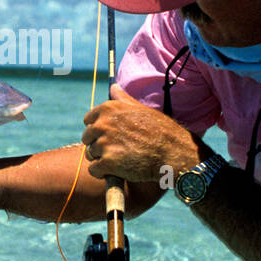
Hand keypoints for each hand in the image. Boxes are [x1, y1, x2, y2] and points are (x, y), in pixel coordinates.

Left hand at [81, 83, 200, 181]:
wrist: (173, 153)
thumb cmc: (159, 131)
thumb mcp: (141, 109)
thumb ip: (122, 99)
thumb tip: (112, 87)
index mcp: (108, 109)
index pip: (88, 120)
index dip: (98, 130)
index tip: (110, 136)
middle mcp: (103, 124)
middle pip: (87, 138)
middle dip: (98, 145)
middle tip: (118, 150)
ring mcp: (104, 144)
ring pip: (90, 154)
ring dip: (101, 159)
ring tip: (121, 160)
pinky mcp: (107, 163)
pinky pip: (93, 170)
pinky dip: (103, 173)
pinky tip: (117, 170)